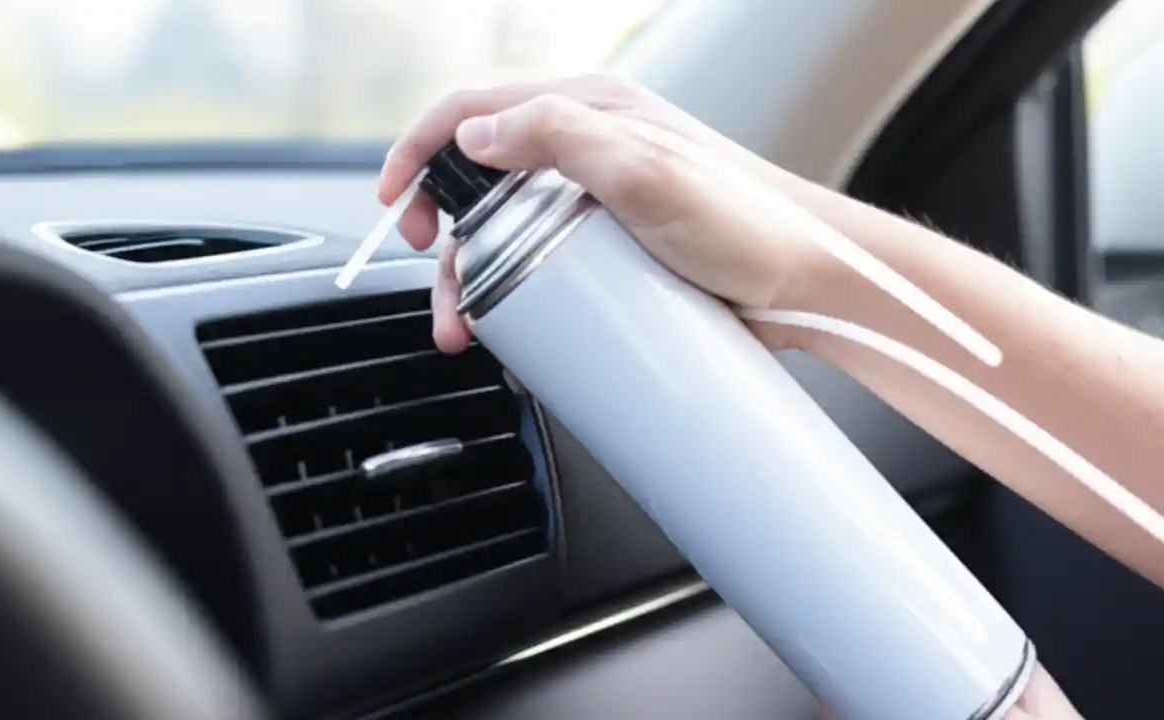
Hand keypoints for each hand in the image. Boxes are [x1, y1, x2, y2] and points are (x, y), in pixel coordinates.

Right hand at [378, 74, 830, 352]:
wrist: (809, 283)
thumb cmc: (748, 221)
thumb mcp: (648, 171)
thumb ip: (561, 137)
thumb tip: (476, 137)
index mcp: (589, 111)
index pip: (476, 112)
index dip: (421, 152)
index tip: (394, 204)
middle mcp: (587, 150)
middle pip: (481, 181)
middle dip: (445, 236)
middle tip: (443, 285)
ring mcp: (598, 203)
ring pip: (506, 231)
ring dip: (474, 279)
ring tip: (472, 329)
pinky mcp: (612, 250)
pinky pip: (542, 264)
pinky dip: (513, 296)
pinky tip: (514, 330)